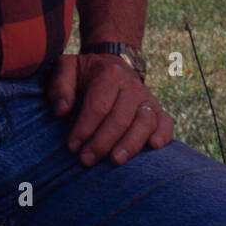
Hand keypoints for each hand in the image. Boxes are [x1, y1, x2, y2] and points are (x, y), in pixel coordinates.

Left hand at [47, 54, 172, 166]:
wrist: (111, 64)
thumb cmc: (85, 73)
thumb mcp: (66, 69)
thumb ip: (60, 86)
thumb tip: (61, 111)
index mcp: (108, 74)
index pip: (97, 106)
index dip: (84, 128)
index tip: (72, 146)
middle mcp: (131, 85)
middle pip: (120, 118)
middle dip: (102, 142)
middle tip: (86, 160)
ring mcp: (147, 98)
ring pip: (144, 122)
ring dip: (130, 144)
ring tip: (116, 160)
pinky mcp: (158, 110)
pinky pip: (166, 123)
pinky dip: (163, 135)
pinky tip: (153, 147)